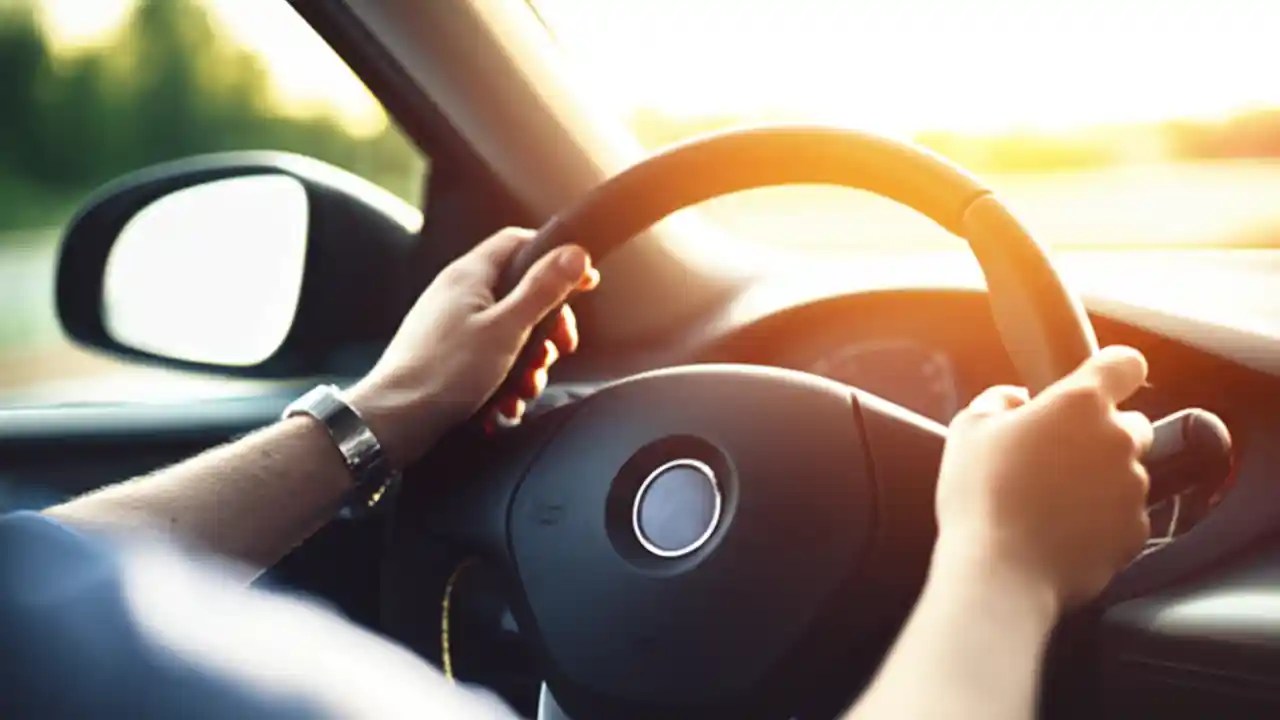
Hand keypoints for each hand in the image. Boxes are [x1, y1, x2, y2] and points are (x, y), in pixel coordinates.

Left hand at [347, 227, 599, 468]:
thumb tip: (574, 253)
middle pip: (520, 295)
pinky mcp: (446, 356)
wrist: (393, 421)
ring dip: (527, 364)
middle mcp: (458, 294)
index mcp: (470, 275)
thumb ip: (542, 290)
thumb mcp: (507, 328)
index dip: (555, 259)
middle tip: (556, 351)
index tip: (582, 283)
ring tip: (524, 390)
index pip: (520, 243)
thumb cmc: (445, 372)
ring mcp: (450, 325)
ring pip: (508, 334)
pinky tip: (504, 405)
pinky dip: (503, 381)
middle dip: (546, 329)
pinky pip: (488, 359)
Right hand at [933, 346, 1154, 611]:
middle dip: (1101, 435)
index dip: (1112, 370)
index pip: (1124, 363)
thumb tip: (1017, 400)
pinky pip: (1124, 516)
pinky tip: (1061, 531)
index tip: (1096, 382)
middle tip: (1055, 457)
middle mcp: (1118, 440)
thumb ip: (1000, 400)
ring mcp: (1133, 489)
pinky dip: (1101, 520)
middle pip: (1131, 423)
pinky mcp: (1135, 532)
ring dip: (1098, 480)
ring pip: (1126, 472)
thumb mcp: (969, 429)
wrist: (1000, 572)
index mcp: (1080, 404)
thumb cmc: (980, 495)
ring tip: (1050, 503)